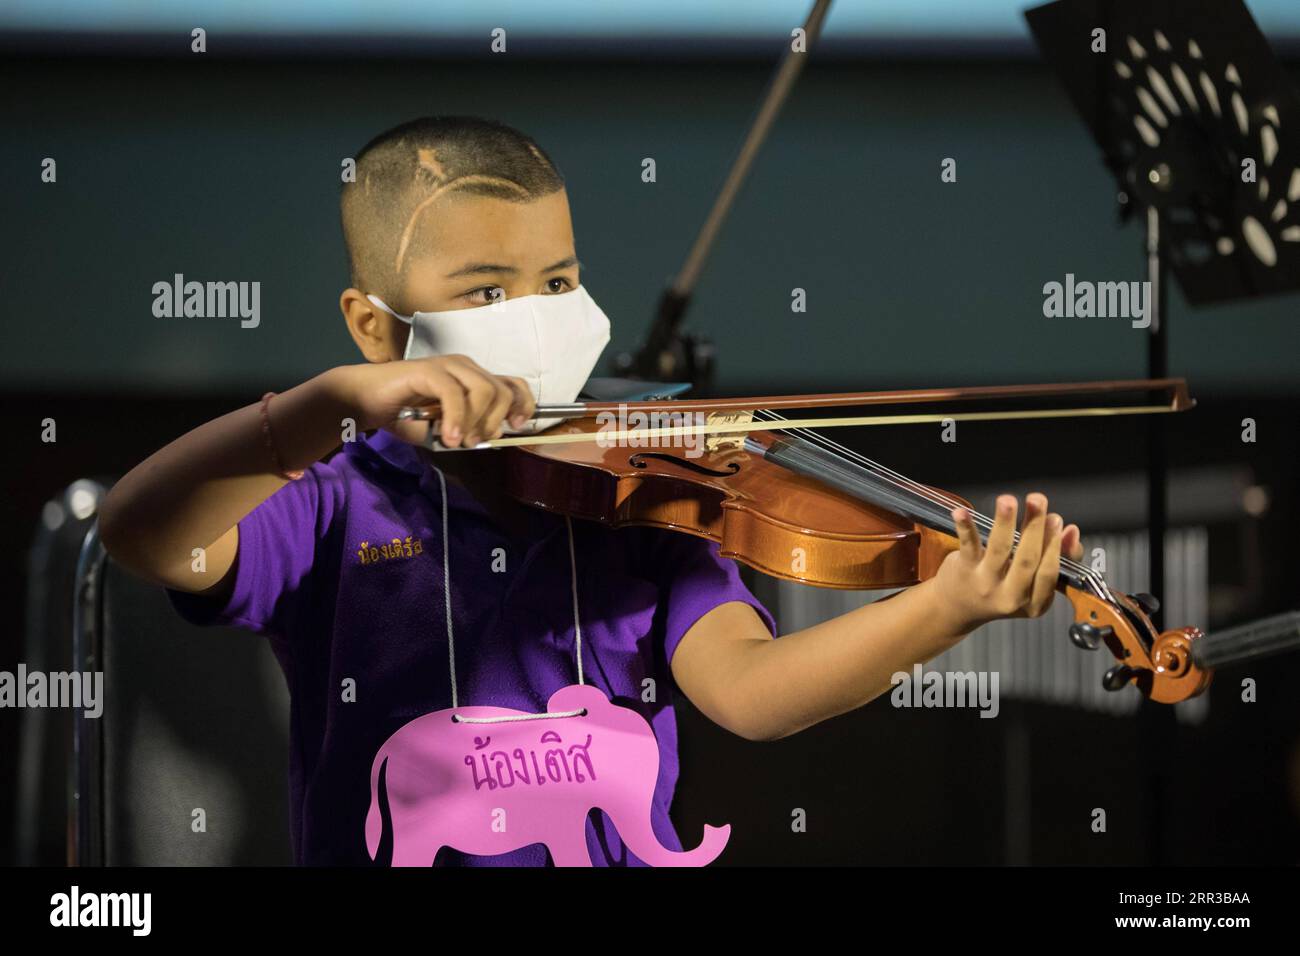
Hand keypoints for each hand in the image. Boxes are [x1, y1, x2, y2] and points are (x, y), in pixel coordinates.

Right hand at [331, 355, 535, 447]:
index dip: (523, 404)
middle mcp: (465, 368)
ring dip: (476, 421)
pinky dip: (455, 418)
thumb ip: (470, 430)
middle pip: (502, 390)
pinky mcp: (428, 370)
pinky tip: (447, 436)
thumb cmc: (405, 415)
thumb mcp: (445, 429)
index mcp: (473, 379)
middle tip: (472, 443)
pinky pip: (454, 393)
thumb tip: (493, 435)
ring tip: (457, 441)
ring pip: (483, 390)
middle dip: (493, 422)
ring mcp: (448, 366)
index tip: (515, 427)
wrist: (366, 402)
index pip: (513, 384)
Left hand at [933, 493, 1083, 633]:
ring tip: (1009, 500)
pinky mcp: (964, 570)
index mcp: (1035, 603)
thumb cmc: (1002, 589)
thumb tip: (1071, 531)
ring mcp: (985, 584)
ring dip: (1005, 522)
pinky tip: (962, 512)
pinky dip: (965, 527)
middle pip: (1027, 560)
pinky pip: (968, 545)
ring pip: (999, 549)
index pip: (1049, 573)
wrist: (959, 608)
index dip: (1055, 546)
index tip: (1058, 520)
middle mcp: (1010, 597)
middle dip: (1035, 528)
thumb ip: (1059, 558)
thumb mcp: (1034, 585)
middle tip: (1038, 500)